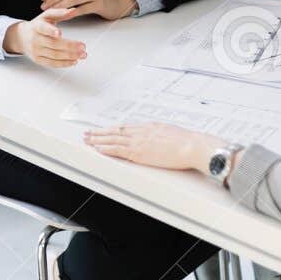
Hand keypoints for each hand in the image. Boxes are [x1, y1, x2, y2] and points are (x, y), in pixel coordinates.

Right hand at [3, 8, 87, 68]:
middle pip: (53, 44)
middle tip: (83, 47)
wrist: (21, 37)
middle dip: (69, 46)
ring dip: (70, 56)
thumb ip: (60, 12)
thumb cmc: (37, 25)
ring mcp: (36, 51)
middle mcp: (35, 39)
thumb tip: (73, 10)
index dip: (51, 31)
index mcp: (37, 26)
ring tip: (82, 54)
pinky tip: (74, 61)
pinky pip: (52, 63)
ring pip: (54, 55)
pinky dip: (64, 63)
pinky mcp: (38, 59)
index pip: (43, 28)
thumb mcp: (46, 16)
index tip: (59, 33)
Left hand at [83, 123, 222, 170]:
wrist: (193, 145)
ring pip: (113, 139)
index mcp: (148, 127)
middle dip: (100, 132)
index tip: (103, 129)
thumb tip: (159, 138)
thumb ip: (161, 134)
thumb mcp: (171, 132)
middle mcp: (141, 132)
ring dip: (98, 140)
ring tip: (87, 140)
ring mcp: (139, 141)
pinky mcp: (139, 152)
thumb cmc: (188, 141)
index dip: (112, 129)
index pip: (125, 128)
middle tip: (87, 133)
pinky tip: (98, 148)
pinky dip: (106, 148)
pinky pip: (118, 150)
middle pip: (115, 131)